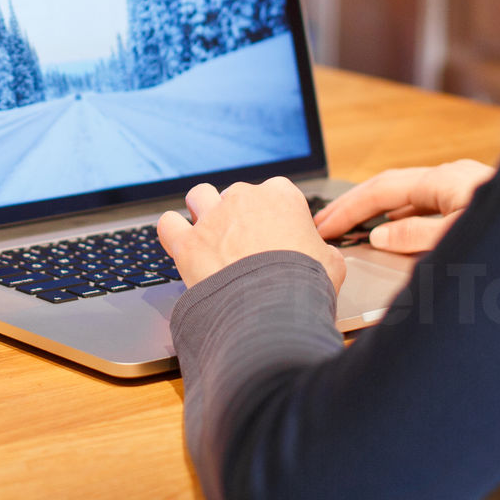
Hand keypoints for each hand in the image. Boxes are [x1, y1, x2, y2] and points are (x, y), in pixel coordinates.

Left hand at [156, 177, 346, 291]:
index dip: (274, 216)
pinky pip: (168, 223)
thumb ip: (323, 251)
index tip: (275, 236)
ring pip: (199, 196)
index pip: (275, 194)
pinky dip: (172, 231)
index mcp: (281, 195)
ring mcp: (213, 217)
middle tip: (244, 245)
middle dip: (238, 216)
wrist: (273, 306)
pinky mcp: (188, 242)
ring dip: (202, 211)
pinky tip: (180, 244)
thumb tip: (324, 255)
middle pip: (236, 196)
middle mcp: (244, 197)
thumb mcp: (332, 263)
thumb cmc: (305, 283)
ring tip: (209, 235)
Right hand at [311, 160, 495, 253]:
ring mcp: (471, 197)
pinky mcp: (482, 215)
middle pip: (395, 192)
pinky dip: (407, 230)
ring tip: (354, 240)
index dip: (348, 207)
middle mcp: (459, 183)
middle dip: (359, 210)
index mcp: (449, 181)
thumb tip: (381, 236)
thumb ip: (418, 237)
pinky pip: (432, 218)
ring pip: (414, 206)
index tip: (321, 225)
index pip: (383, 189)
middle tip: (327, 230)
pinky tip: (402, 247)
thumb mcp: (463, 242)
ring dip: (382, 221)